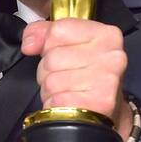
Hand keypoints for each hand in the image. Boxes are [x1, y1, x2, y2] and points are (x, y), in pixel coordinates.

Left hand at [21, 18, 131, 140]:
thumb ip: (45, 34)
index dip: (48, 45)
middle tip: (64, 79)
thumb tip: (29, 43)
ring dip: (50, 91)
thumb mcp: (71, 47)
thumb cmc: (86, 78)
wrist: (102, 112)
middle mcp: (111, 56)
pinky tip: (68, 104)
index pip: (58, 30)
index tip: (58, 54)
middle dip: (48, 72)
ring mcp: (106, 80)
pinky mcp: (98, 103)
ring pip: (52, 82)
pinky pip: (57, 101)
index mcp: (106, 35)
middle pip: (52, 58)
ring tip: (66, 92)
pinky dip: (55, 105)